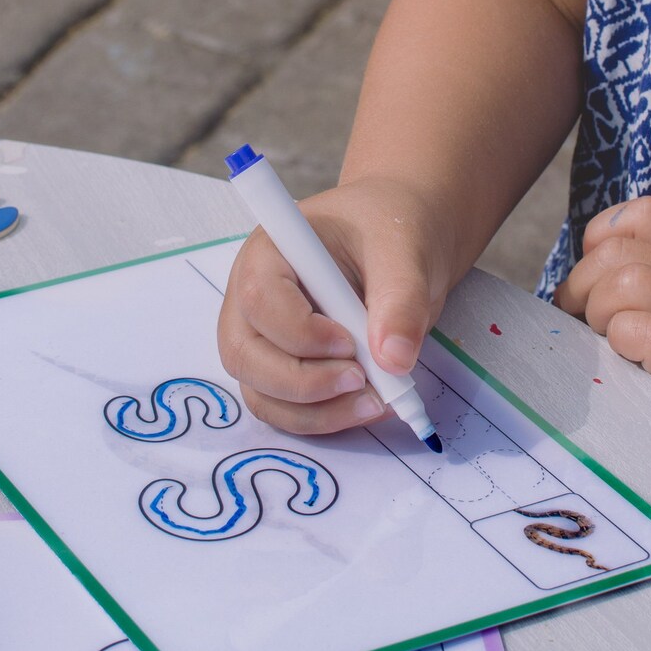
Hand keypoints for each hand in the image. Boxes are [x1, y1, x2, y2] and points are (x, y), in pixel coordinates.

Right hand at [217, 176, 454, 435]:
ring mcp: (262, 338)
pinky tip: (369, 406)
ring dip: (316, 412)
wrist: (400, 243)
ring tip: (376, 401)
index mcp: (271, 252)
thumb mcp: (404, 252)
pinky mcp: (283, 369)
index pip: (260, 299)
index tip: (352, 342)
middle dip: (303, 383)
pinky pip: (286, 409)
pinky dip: (324, 419)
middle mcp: (251, 298)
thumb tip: (395, 360)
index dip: (300, 332)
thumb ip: (401, 299)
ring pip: (262, 393)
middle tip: (364, 382)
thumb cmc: (391, 232)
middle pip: (246, 356)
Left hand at [554, 195, 650, 466]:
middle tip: (584, 322)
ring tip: (606, 342)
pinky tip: (631, 362)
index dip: (600, 239)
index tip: (593, 280)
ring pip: (632, 283)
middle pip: (620, 251)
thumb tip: (587, 284)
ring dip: (600, 312)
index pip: (643, 214)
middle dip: (582, 283)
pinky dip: (626, 341)